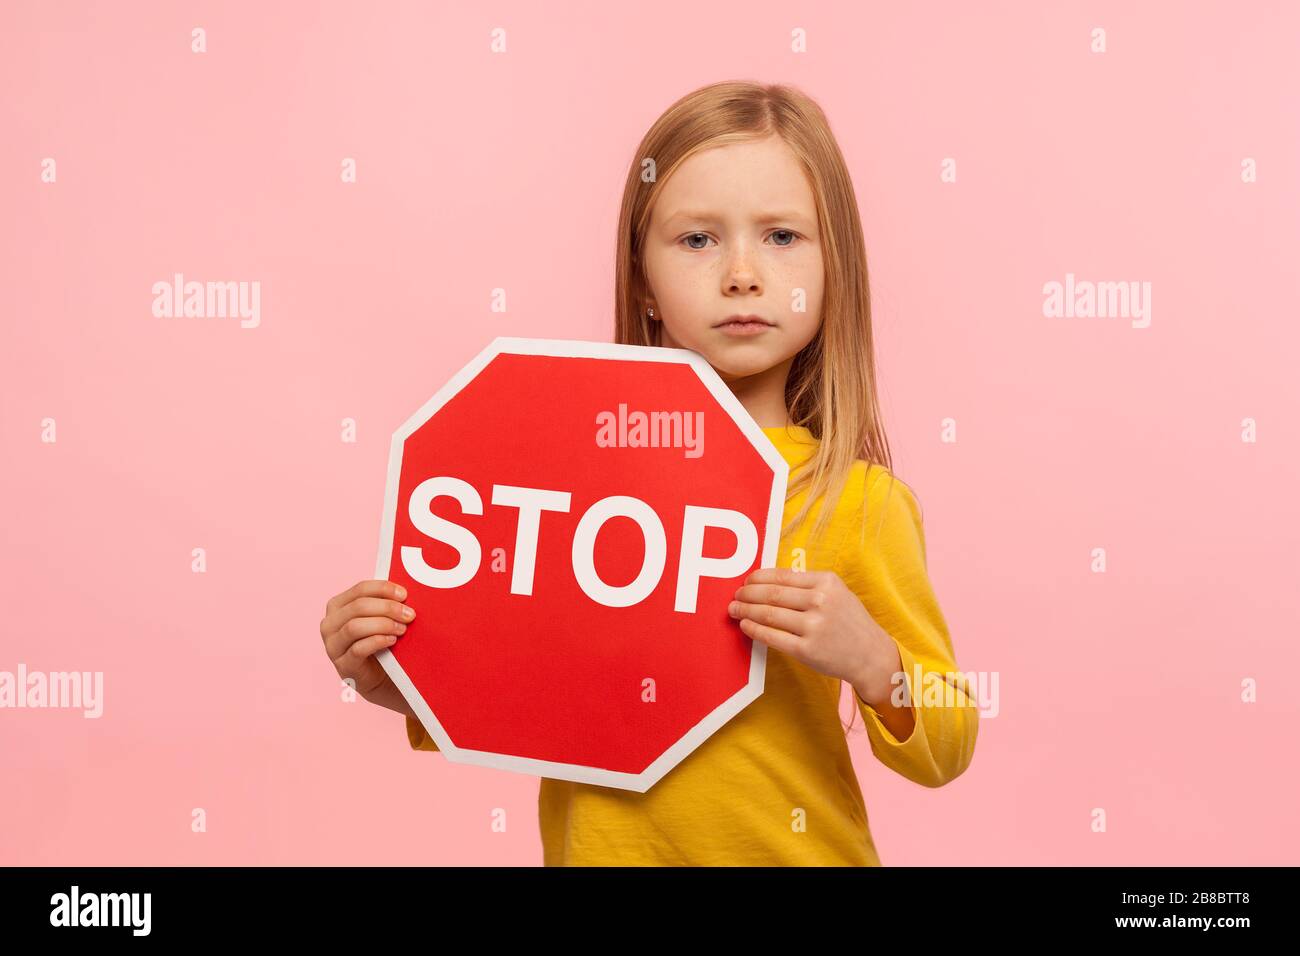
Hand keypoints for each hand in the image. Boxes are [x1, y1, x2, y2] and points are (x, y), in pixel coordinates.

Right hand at [320, 579, 416, 715]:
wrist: (381, 677)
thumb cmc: (381, 640)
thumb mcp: (380, 617)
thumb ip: (385, 603)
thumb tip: (405, 591)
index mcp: (338, 606)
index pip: (360, 589)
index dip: (383, 589)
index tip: (405, 594)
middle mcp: (330, 624)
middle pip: (358, 606)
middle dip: (388, 608)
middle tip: (410, 614)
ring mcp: (333, 646)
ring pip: (354, 627)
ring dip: (383, 624)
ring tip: (403, 628)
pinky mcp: (342, 665)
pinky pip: (357, 649)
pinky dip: (377, 641)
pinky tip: (393, 640)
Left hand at [728, 567, 901, 705]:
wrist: (871, 655)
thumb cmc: (849, 622)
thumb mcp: (837, 593)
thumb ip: (808, 584)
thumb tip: (768, 580)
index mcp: (827, 582)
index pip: (782, 576)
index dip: (758, 578)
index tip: (746, 580)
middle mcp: (821, 601)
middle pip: (772, 593)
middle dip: (747, 593)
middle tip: (735, 595)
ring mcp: (814, 626)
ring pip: (769, 614)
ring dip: (745, 610)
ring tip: (734, 609)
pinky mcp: (807, 649)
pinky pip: (772, 637)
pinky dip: (754, 630)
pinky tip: (745, 625)